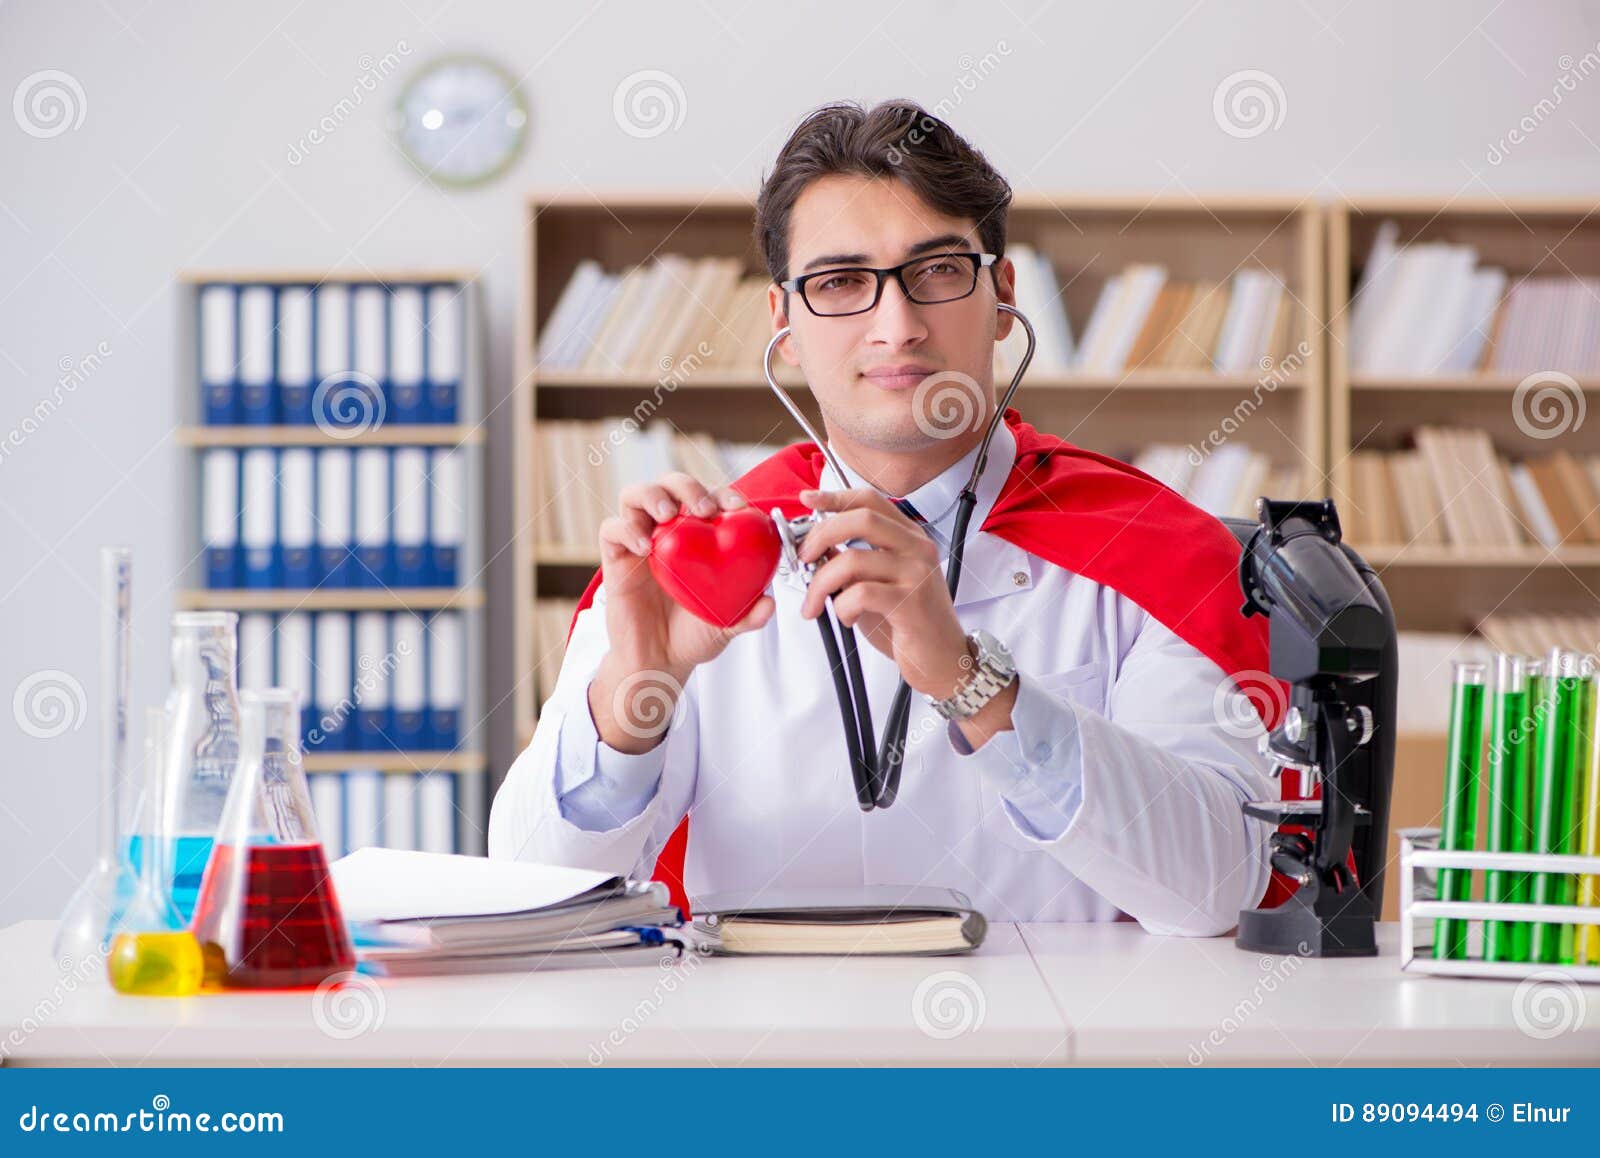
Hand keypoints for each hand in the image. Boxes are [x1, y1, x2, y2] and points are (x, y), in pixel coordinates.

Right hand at [591, 472, 773, 751]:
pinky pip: (612, 529)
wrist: (658, 662)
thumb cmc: (693, 635)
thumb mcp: (728, 625)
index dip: (724, 494)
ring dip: (654, 495)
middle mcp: (668, 531)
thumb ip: (748, 615)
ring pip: (636, 495)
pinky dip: (626, 529)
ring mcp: (639, 541)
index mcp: (698, 538)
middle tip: (702, 508)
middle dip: (688, 487)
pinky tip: (644, 547)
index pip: (709, 498)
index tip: (739, 507)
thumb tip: (769, 603)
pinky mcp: (615, 557)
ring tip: (669, 514)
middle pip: (671, 484)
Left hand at [794, 487, 970, 700]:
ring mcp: (916, 574)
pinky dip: (842, 607)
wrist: (945, 661)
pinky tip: (847, 618)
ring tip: (814, 605)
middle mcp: (917, 549)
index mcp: (909, 538)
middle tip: (803, 558)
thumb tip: (816, 545)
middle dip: (821, 534)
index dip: (834, 497)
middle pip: (861, 519)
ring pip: (853, 559)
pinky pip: (861, 594)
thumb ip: (852, 562)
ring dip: (821, 583)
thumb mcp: (877, 585)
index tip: (808, 499)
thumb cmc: (909, 624)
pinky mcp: (911, 603)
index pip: (869, 501)